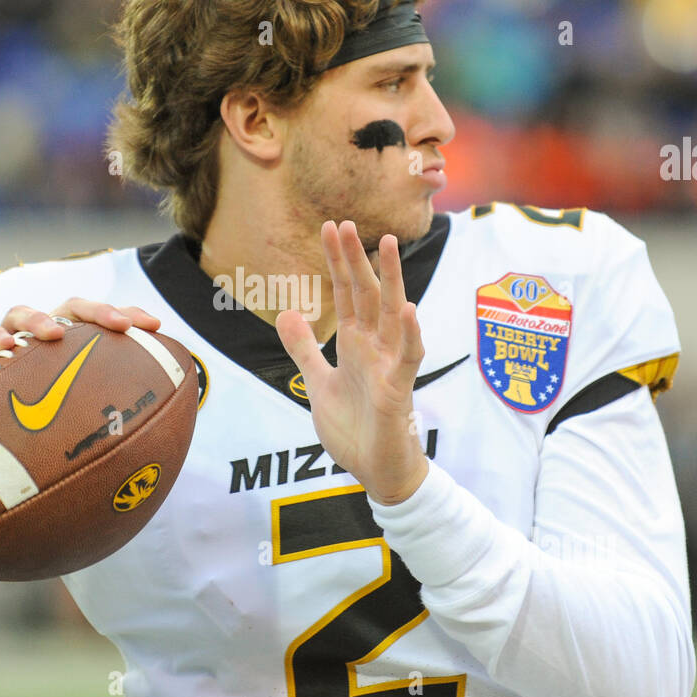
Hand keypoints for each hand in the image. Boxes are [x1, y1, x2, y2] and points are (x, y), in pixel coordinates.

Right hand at [0, 299, 159, 441]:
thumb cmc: (26, 440)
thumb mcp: (66, 437)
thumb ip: (97, 440)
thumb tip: (146, 468)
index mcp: (68, 352)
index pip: (101, 325)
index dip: (129, 317)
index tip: (156, 327)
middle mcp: (39, 343)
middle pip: (70, 310)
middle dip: (98, 310)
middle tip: (120, 325)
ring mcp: (6, 346)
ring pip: (22, 313)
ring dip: (40, 318)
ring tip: (55, 332)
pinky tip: (4, 346)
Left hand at [276, 220, 428, 504]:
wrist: (377, 473)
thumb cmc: (355, 430)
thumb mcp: (318, 384)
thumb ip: (305, 349)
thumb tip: (287, 313)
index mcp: (355, 345)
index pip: (346, 294)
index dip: (337, 262)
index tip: (330, 227)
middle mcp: (375, 348)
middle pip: (366, 294)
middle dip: (355, 259)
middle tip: (345, 222)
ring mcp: (389, 366)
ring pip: (392, 315)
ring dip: (391, 280)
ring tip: (388, 245)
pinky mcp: (398, 391)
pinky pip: (407, 358)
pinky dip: (409, 334)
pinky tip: (408, 309)